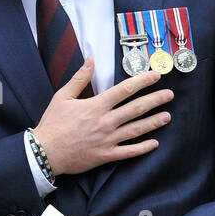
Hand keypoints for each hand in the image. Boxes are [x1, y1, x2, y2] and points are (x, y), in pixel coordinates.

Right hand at [32, 60, 173, 176]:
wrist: (45, 152)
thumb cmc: (52, 124)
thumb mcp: (62, 97)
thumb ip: (79, 78)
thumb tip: (91, 60)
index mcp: (96, 106)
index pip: (124, 90)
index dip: (142, 82)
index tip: (155, 76)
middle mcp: (105, 122)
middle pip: (136, 108)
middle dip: (155, 100)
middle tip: (169, 95)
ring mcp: (107, 140)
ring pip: (136, 129)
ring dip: (153, 122)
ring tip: (167, 116)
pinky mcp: (106, 155)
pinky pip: (129, 152)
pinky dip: (143, 148)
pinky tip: (154, 143)